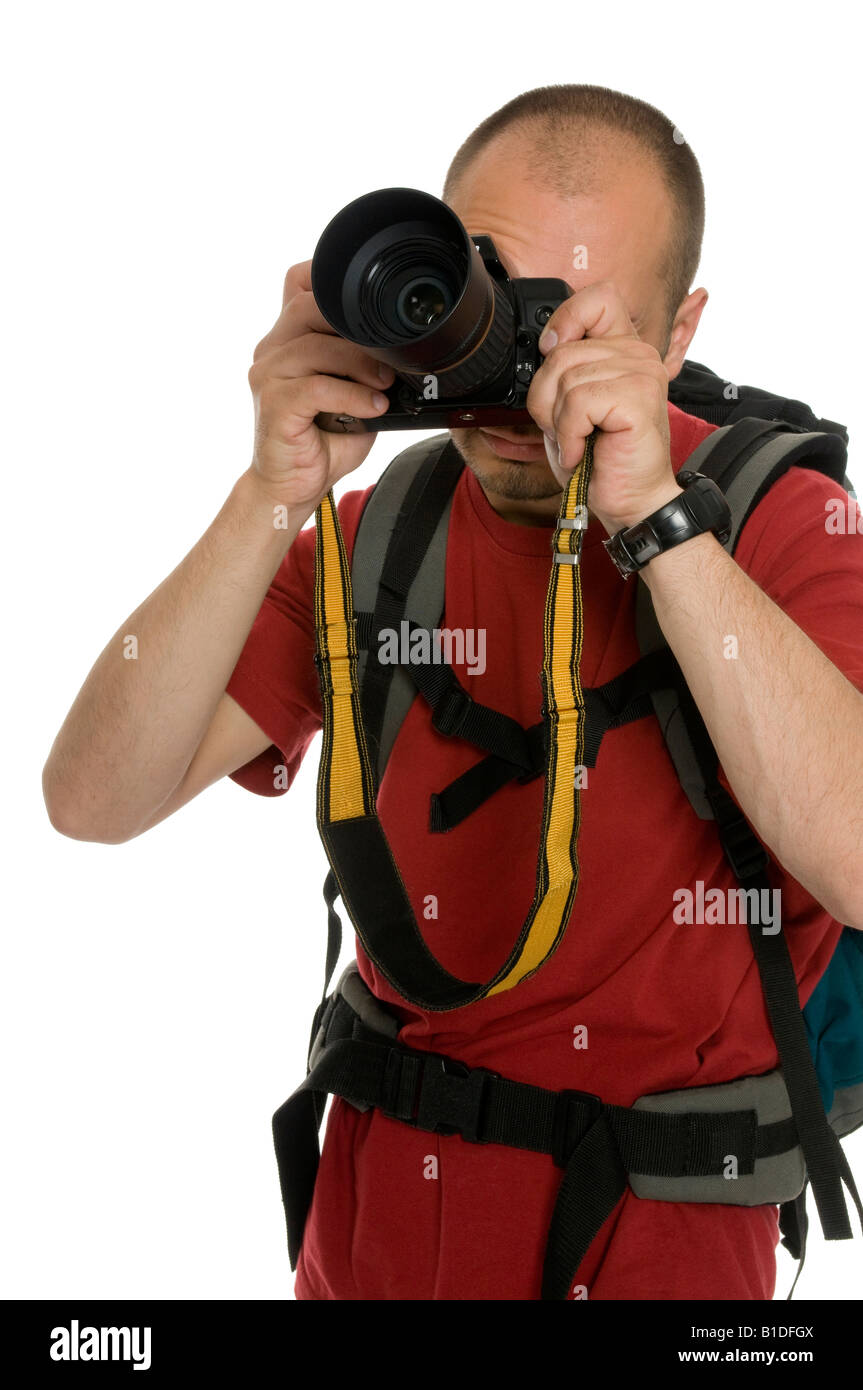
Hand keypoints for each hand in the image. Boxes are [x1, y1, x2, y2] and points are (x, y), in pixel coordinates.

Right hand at [245, 260, 394, 518]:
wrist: (292, 486)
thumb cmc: (320, 440)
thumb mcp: (349, 392)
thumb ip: (362, 364)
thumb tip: (405, 351)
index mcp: (286, 340)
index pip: (298, 284)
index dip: (331, 282)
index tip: (371, 306)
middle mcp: (271, 351)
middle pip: (308, 306)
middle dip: (356, 325)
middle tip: (390, 354)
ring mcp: (268, 375)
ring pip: (315, 347)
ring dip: (360, 363)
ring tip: (387, 383)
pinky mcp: (274, 404)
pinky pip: (317, 387)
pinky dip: (352, 395)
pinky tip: (372, 408)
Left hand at [525, 281, 681, 533]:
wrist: (631, 501)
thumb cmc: (601, 459)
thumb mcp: (571, 407)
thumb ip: (562, 371)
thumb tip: (544, 346)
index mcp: (624, 349)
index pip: (598, 298)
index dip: (565, 320)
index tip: (554, 355)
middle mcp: (639, 354)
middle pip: (562, 351)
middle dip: (546, 397)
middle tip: (564, 428)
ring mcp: (642, 373)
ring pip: (567, 378)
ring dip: (558, 421)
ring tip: (576, 442)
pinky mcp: (639, 397)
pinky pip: (579, 401)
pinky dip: (569, 434)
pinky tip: (581, 450)